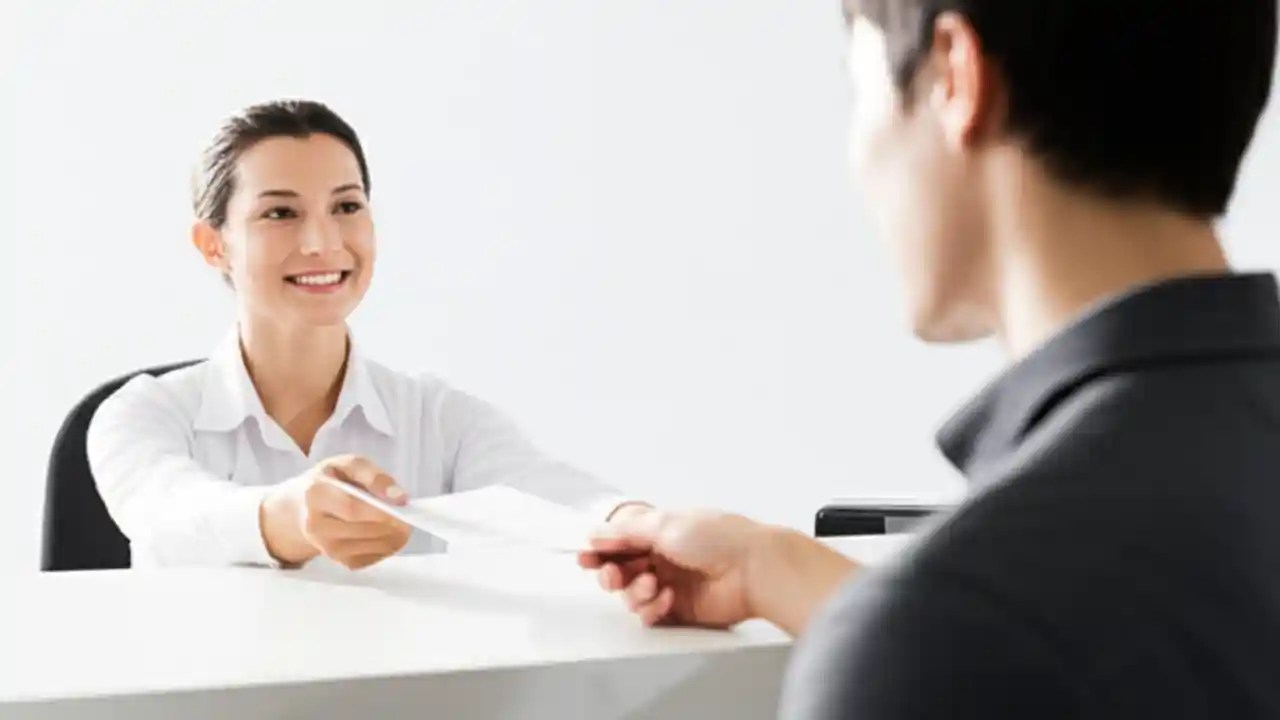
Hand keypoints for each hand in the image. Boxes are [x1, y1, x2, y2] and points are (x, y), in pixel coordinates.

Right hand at [261, 455, 411, 569]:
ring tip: (402, 522)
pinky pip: (371, 558)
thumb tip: (399, 496)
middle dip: (392, 522)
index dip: (381, 508)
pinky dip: (387, 546)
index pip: (352, 508)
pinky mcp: (339, 561)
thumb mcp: (347, 464)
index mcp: (315, 495)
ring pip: (369, 546)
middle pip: (363, 529)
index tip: (404, 502)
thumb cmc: (330, 481)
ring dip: (393, 536)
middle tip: (410, 514)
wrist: (302, 507)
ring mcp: (326, 548)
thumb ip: (373, 474)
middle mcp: (316, 526)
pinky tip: (389, 533)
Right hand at [578, 508, 771, 628]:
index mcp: (659, 530)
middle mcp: (662, 557)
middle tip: (613, 575)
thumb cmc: (718, 538)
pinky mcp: (679, 609)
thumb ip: (626, 531)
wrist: (753, 569)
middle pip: (620, 570)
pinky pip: (650, 614)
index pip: (619, 540)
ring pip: (632, 595)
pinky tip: (667, 599)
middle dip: (612, 573)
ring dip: (635, 592)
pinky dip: (653, 608)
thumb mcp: (665, 523)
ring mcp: (670, 583)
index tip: (586, 556)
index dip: (600, 549)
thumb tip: (597, 533)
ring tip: (653, 584)